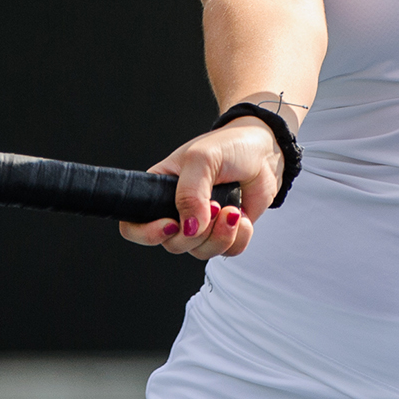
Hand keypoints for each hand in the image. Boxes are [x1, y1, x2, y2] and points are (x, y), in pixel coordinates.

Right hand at [116, 119, 282, 258]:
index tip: (171, 224)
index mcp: (158, 191)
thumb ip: (190, 193)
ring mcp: (202, 224)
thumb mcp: (202, 159)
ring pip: (201, 251)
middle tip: (214, 204)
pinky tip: (241, 214)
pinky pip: (227, 252)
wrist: (264, 152)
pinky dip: (238, 237)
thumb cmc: (228, 146)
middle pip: (173, 244)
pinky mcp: (226, 233)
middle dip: (197, 232)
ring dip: (220, 234)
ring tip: (231, 208)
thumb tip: (188, 229)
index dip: (146, 234)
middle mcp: (176, 211)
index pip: (133, 225)